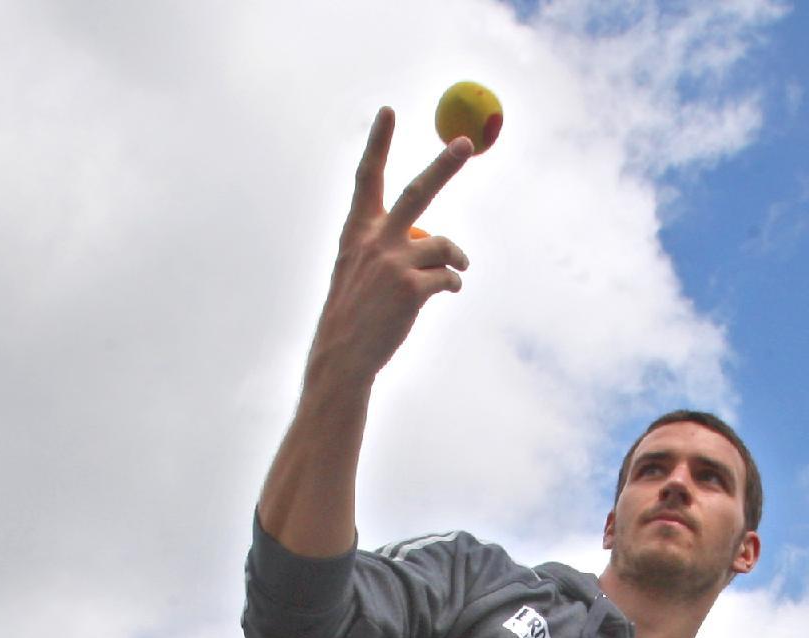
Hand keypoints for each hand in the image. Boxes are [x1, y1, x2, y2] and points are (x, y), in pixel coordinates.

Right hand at [304, 109, 472, 388]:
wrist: (344, 356)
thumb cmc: (352, 314)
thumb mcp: (358, 271)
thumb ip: (386, 248)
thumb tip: (431, 243)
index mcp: (357, 232)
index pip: (368, 178)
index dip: (379, 143)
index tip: (388, 111)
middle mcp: (375, 241)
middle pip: (418, 193)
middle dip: (444, 166)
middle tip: (465, 143)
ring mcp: (394, 264)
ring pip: (444, 244)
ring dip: (456, 257)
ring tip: (457, 269)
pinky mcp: (412, 289)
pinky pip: (448, 277)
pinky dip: (452, 283)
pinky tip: (447, 292)